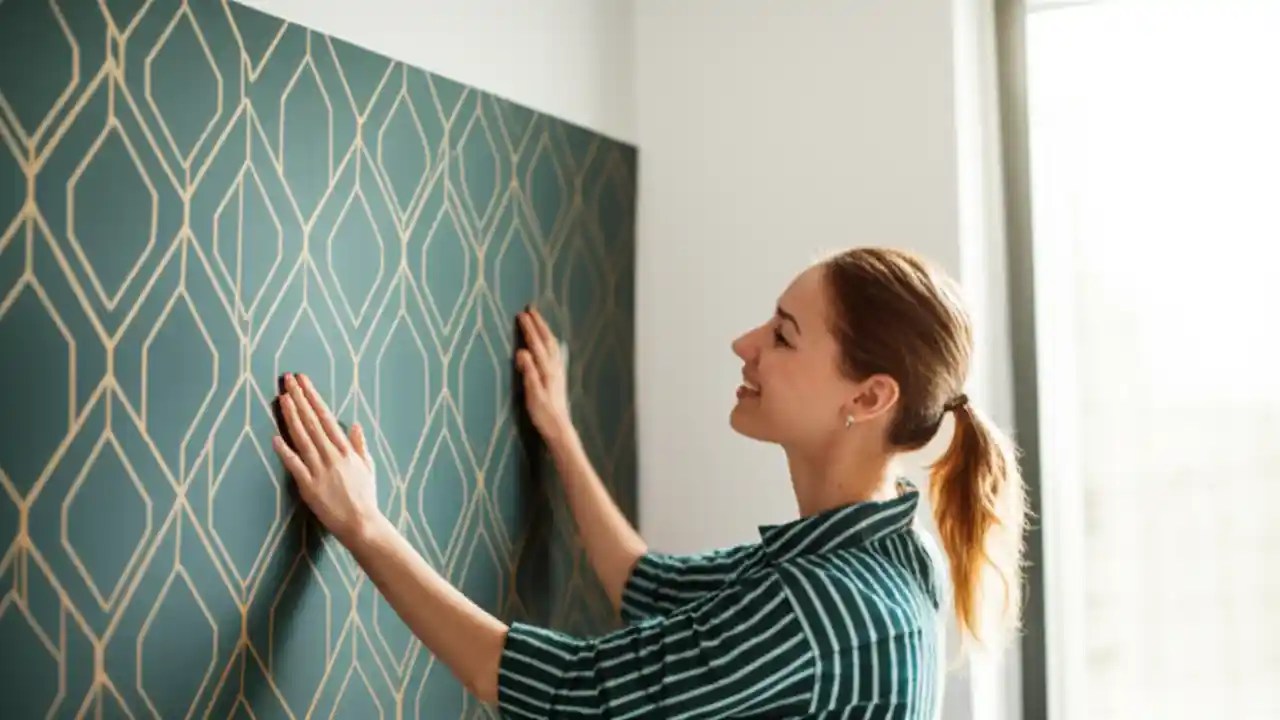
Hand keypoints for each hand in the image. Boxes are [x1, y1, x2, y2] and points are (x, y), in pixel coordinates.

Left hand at [272, 372, 382, 545]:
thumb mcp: (368, 467)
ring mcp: (320, 470)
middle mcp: (332, 455)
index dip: (313, 398)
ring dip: (292, 417)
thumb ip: (360, 445)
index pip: (326, 417)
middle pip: (312, 422)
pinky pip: (295, 466)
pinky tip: (275, 438)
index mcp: (345, 449)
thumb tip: (355, 424)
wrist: (362, 522)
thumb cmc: (365, 496)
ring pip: (303, 438)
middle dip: (299, 399)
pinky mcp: (310, 486)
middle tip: (287, 379)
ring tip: (282, 398)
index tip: (303, 381)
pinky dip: (285, 452)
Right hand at [516, 306, 572, 443]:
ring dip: (545, 330)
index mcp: (546, 370)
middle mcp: (554, 368)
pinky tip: (550, 343)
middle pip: (546, 340)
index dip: (528, 329)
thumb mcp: (532, 394)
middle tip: (530, 309)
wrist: (560, 428)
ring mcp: (558, 372)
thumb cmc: (543, 414)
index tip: (521, 314)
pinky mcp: (559, 377)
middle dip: (538, 324)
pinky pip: (555, 353)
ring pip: (552, 345)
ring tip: (538, 320)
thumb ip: (528, 372)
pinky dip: (550, 342)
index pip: (536, 344)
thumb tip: (522, 351)